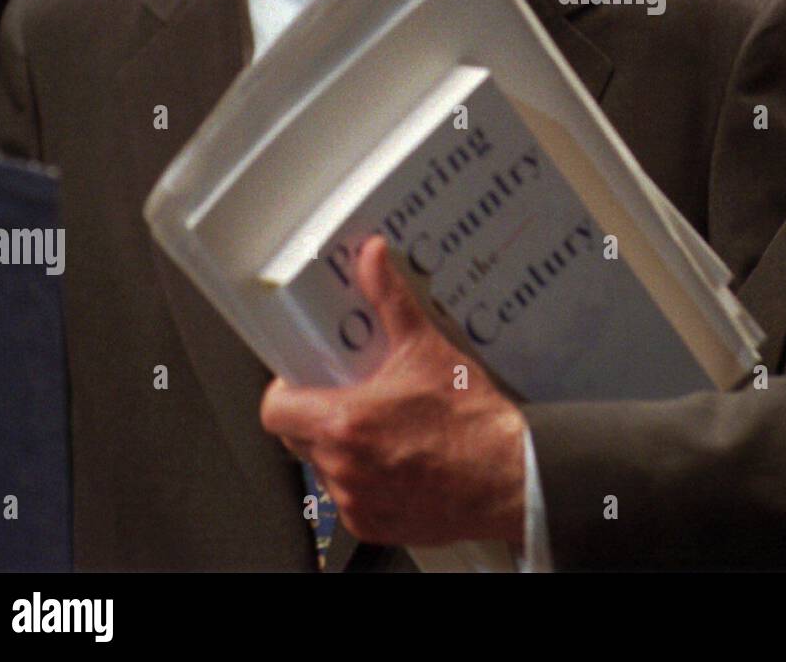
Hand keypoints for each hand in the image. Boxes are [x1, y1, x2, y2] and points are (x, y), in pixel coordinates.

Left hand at [260, 235, 526, 547]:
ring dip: (343, 448)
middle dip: (318, 413)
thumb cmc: (472, 422)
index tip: (306, 378)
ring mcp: (356, 501)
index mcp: (344, 424)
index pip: (276, 409)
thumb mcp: (425, 347)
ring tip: (383, 428)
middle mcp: (343, 468)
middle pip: (299, 437)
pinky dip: (365, 480)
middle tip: (352, 394)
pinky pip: (350, 498)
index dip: (286, 390)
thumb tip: (372, 261)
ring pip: (325, 468)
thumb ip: (389, 298)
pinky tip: (398, 459)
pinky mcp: (373, 525)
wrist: (509, 475)